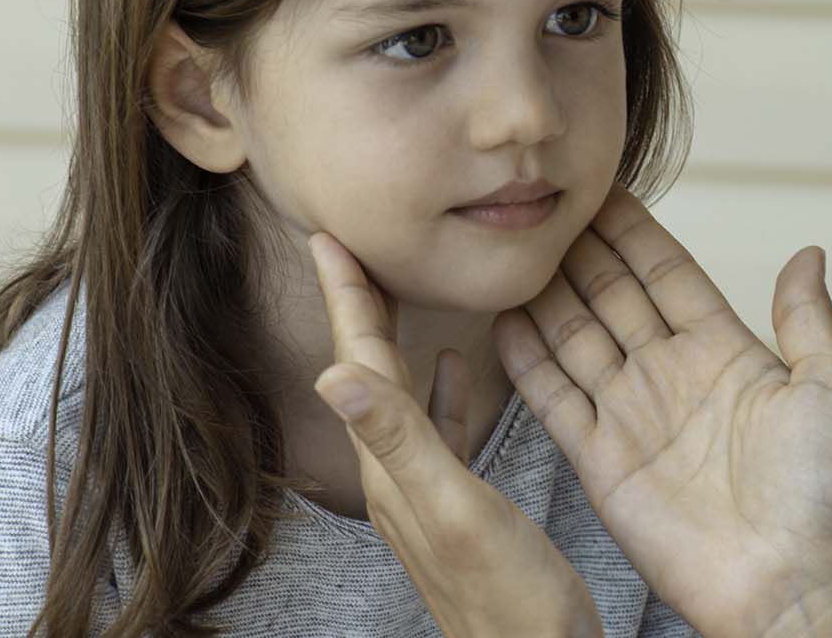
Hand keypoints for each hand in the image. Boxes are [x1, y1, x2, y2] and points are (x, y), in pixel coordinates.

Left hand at [308, 233, 602, 637]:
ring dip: (394, 336)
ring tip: (392, 285)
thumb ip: (397, 440)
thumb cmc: (507, 595)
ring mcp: (426, 486)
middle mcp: (397, 471)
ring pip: (400, 390)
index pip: (359, 362)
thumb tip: (330, 374)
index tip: (325, 235)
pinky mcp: (459, 500)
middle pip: (369, 369)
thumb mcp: (452, 508)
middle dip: (358, 303)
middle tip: (346, 243)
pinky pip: (438, 425)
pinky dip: (439, 386)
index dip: (346, 297)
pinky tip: (452, 364)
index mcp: (392, 464)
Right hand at [492, 186, 831, 637]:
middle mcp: (672, 374)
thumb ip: (807, 319)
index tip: (601, 184)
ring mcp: (632, 415)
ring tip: (511, 245)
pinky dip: (527, 359)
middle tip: (539, 199)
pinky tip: (502, 318)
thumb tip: (810, 252)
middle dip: (579, 248)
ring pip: (576, 335)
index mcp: (727, 351)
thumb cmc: (825, 497)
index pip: (668, 273)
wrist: (789, 586)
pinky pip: (554, 398)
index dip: (634, 229)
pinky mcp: (600, 460)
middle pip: (612, 294)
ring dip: (546, 292)